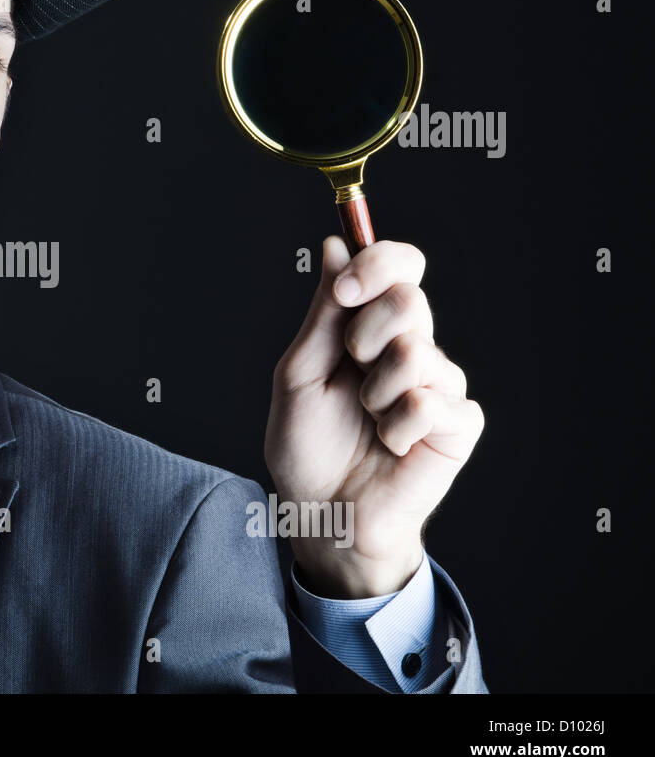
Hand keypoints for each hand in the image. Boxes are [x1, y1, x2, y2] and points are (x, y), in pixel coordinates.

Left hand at [264, 236, 483, 598]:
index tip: (345, 290)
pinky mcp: (458, 424)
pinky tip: (390, 445)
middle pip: (410, 299)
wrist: (321, 510)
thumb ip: (323, 313)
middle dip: (365, 332)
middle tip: (350, 367)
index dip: (378, 265)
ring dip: (374, 390)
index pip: (399, 267)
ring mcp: (439, 384)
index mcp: (372, 327)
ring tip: (367, 419)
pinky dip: (397, 426)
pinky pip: (431, 403)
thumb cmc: (306, 445)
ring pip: (417, 352)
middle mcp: (412, 347)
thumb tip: (335, 246)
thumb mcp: (298, 372)